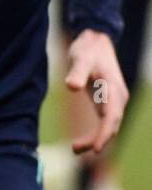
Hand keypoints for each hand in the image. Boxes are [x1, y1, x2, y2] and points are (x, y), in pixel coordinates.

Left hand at [65, 29, 128, 154]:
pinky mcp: (108, 101)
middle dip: (97, 140)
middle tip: (75, 149)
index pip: (111, 117)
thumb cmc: (87, 49)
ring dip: (95, 139)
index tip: (96, 148)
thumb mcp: (80, 58)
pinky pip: (105, 122)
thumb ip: (76, 72)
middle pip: (111, 125)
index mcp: (113, 89)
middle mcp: (118, 97)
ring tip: (74, 148)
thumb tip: (71, 87)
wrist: (95, 40)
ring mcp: (115, 100)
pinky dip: (95, 132)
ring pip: (109, 126)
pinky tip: (81, 141)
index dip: (104, 133)